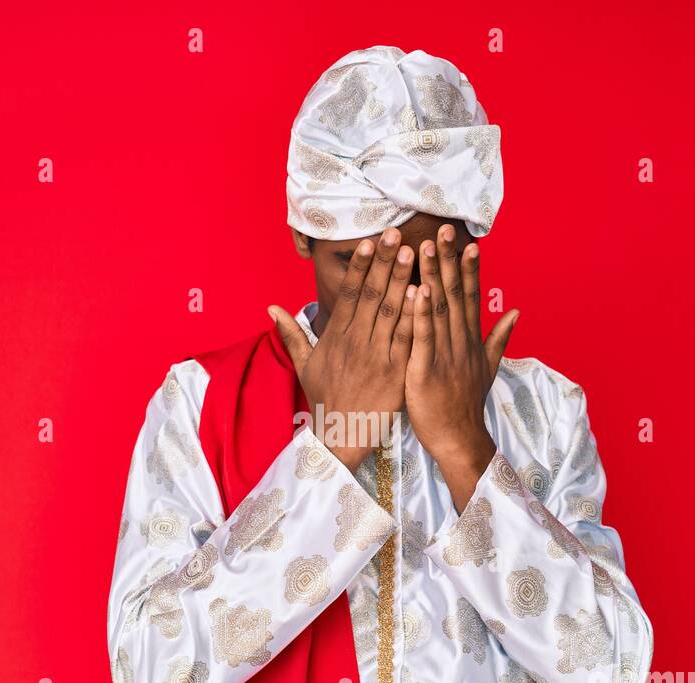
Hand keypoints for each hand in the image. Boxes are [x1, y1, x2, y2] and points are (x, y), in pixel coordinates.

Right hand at [270, 228, 414, 470]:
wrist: (340, 437)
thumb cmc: (324, 399)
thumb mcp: (303, 365)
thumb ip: (291, 333)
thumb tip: (271, 307)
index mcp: (336, 337)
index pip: (348, 293)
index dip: (360, 266)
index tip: (369, 242)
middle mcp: (355, 342)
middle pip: (371, 294)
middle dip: (384, 262)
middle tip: (396, 234)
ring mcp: (377, 357)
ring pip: (390, 311)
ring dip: (402, 279)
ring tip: (413, 252)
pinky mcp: (395, 373)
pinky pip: (405, 338)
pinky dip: (413, 315)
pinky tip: (423, 293)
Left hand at [404, 224, 519, 510]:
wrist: (459, 439)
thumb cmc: (466, 403)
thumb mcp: (488, 367)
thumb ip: (499, 337)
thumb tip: (517, 311)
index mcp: (471, 340)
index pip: (472, 297)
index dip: (470, 268)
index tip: (468, 241)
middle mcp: (461, 342)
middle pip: (456, 294)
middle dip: (450, 261)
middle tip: (443, 230)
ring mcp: (444, 354)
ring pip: (439, 308)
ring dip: (434, 277)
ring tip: (426, 248)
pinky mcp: (425, 370)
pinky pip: (423, 337)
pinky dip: (420, 312)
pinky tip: (416, 289)